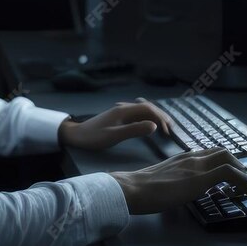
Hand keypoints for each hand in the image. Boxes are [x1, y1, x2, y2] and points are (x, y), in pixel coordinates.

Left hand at [57, 98, 177, 150]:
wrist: (76, 135)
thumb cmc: (94, 137)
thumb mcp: (114, 136)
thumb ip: (134, 130)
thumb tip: (154, 126)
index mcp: (124, 110)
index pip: (148, 109)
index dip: (160, 118)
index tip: (167, 131)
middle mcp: (124, 108)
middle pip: (147, 108)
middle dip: (160, 116)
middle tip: (170, 129)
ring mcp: (120, 112)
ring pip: (142, 110)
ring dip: (154, 117)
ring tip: (164, 126)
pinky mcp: (118, 117)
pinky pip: (137, 114)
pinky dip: (146, 118)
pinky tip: (149, 125)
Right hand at [109, 149, 246, 214]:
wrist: (132, 189)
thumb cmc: (141, 188)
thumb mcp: (163, 179)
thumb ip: (175, 178)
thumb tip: (181, 188)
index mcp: (183, 158)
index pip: (210, 153)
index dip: (224, 162)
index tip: (231, 177)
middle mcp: (192, 157)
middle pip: (223, 152)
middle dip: (238, 166)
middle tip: (242, 182)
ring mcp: (196, 166)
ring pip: (229, 158)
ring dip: (242, 173)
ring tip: (246, 188)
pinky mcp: (200, 178)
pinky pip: (229, 173)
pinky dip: (242, 181)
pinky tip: (243, 193)